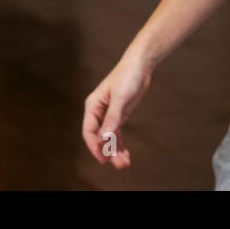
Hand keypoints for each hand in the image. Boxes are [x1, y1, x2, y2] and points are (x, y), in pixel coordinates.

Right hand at [81, 52, 152, 169]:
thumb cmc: (127, 76)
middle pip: (99, 136)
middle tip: (118, 164)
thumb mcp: (120, 98)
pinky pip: (116, 133)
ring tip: (124, 163)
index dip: (95, 146)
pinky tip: (125, 154)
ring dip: (115, 150)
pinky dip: (120, 143)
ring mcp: (109, 114)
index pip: (89, 130)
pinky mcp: (119, 114)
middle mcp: (98, 111)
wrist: (140, 64)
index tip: (103, 159)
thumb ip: (112, 118)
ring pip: (109, 137)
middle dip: (108, 151)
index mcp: (93, 105)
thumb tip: (105, 138)